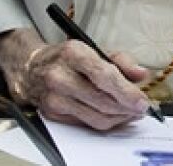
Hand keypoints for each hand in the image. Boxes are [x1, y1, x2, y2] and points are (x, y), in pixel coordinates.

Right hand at [0, 29, 151, 130]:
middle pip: (102, 100)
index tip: (142, 101)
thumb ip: (122, 60)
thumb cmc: (66, 58)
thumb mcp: (94, 48)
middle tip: (141, 108)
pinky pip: (88, 124)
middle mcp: (61, 76)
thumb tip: (141, 74)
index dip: (127, 92)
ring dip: (119, 117)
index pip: (104, 76)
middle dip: (127, 107)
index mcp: (73, 54)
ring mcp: (55, 98)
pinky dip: (106, 121)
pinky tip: (115, 114)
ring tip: (131, 111)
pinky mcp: (53, 114)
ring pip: (97, 117)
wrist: (31, 68)